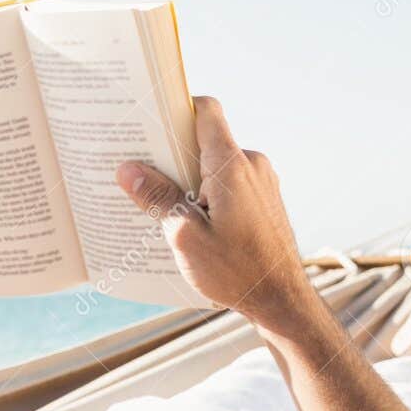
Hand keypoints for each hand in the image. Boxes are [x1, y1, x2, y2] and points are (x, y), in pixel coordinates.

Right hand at [116, 97, 310, 327]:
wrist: (283, 302)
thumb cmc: (236, 272)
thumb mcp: (185, 236)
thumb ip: (157, 198)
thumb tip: (128, 169)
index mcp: (231, 165)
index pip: (206, 111)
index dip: (177, 108)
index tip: (150, 120)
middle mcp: (251, 165)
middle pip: (206, 140)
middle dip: (173, 154)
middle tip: (141, 170)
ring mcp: (262, 182)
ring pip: (217, 165)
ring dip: (190, 179)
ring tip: (162, 205)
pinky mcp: (265, 200)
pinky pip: (230, 183)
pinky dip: (208, 193)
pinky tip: (190, 221)